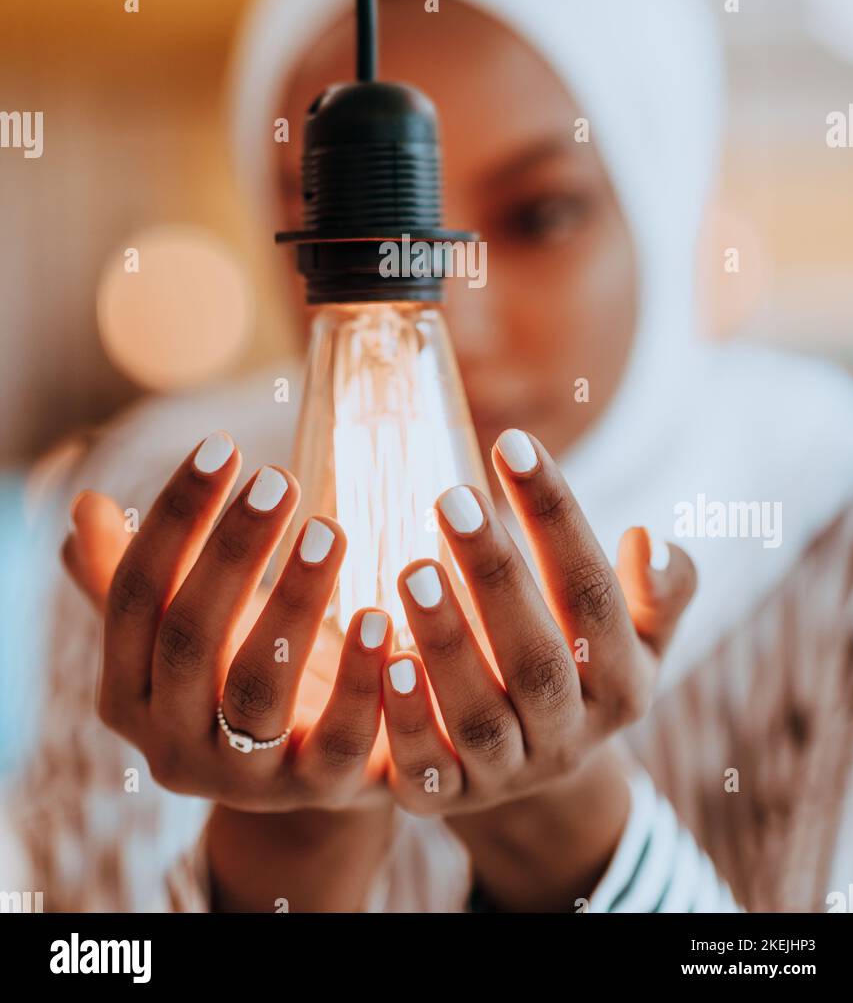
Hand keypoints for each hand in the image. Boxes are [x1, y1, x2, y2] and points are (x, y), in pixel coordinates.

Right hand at [62, 432, 392, 813]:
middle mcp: (173, 745)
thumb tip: (81, 508)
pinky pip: (339, 741)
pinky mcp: (318, 793)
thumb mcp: (188, 628)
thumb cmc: (242, 674)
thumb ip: (132, 576)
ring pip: (258, 691)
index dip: (175, 518)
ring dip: (293, 603)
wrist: (310, 774)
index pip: (134, 597)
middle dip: (231, 552)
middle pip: (191, 640)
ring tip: (331, 529)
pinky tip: (387, 617)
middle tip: (280, 477)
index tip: (223, 444)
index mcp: (128, 694)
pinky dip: (360, 680)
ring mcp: (244, 778)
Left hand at [381, 429, 695, 820]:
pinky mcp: (443, 800)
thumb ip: (657, 592)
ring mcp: (506, 774)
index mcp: (623, 684)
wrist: (532, 774)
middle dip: (496, 577)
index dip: (557, 518)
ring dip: (446, 642)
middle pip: (539, 659)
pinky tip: (383, 658)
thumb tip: (649, 542)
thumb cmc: (578, 664)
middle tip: (452, 496)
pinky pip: (424, 771)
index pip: (595, 594)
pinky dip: (404, 719)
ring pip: (479, 716)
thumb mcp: (633, 636)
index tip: (514, 442)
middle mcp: (570, 736)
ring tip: (410, 567)